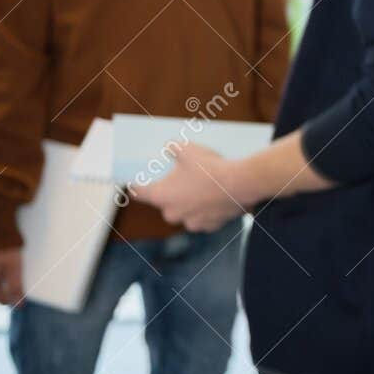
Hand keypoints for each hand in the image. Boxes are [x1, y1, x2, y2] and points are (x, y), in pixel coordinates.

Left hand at [131, 143, 246, 232]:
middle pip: (165, 203)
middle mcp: (173, 213)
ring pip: (185, 212)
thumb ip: (173, 148)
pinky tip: (216, 196)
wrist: (241, 184)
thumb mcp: (187, 149)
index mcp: (162, 196)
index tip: (132, 182)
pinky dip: (207, 209)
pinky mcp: (210, 226)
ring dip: (190, 202)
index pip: (138, 192)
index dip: (135, 185)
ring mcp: (191, 222)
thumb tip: (169, 146)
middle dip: (172, 193)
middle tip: (182, 179)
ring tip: (204, 187)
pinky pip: (204, 218)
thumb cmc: (210, 168)